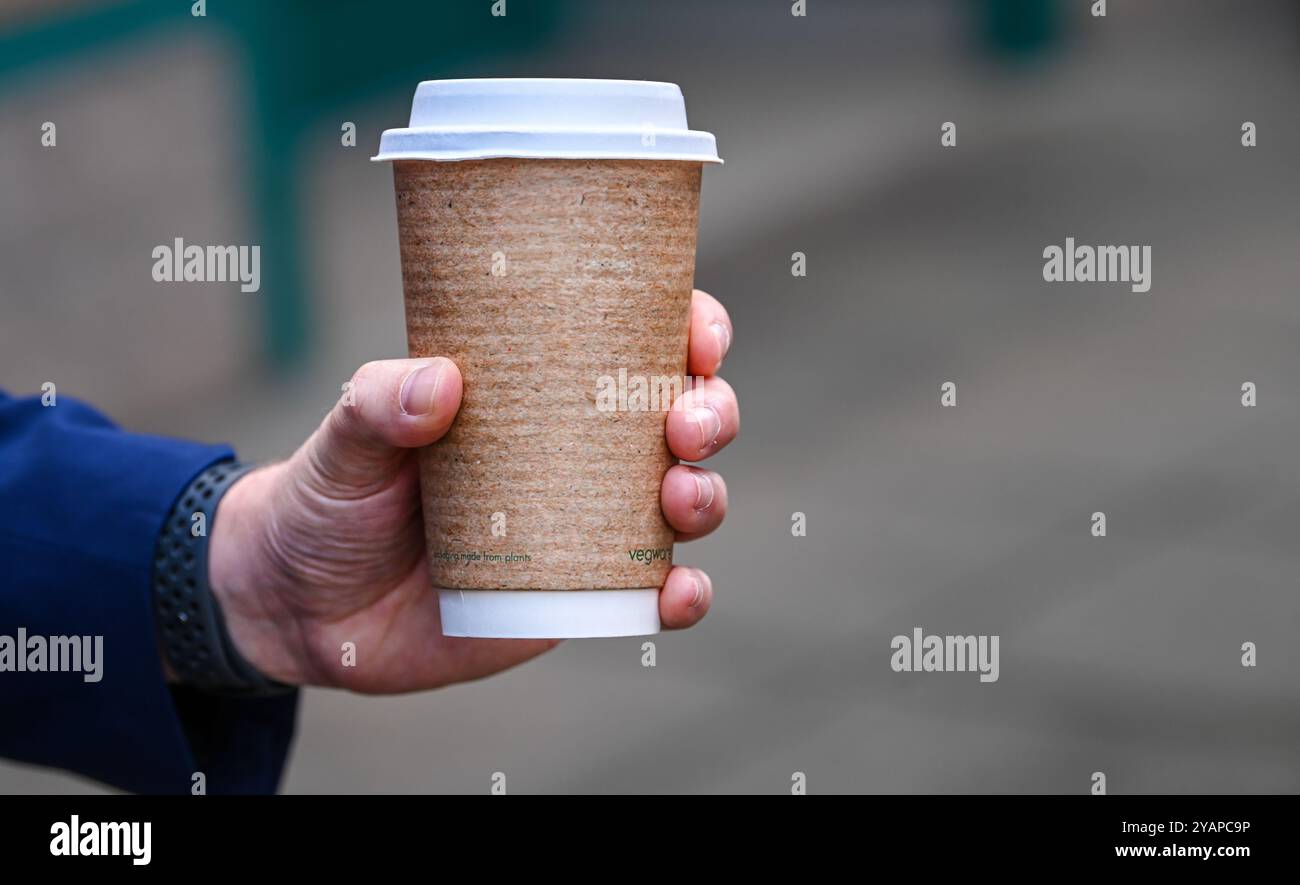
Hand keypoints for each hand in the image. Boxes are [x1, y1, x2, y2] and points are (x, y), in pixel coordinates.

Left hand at [206, 290, 737, 692]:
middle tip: (682, 424)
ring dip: (706, 495)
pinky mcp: (580, 596)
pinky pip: (654, 597)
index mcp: (539, 388)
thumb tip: (439, 382)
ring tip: (677, 498)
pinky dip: (683, 595)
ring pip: (686, 499)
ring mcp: (588, 525)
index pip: (638, 339)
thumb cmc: (331, 499)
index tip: (699, 336)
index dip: (692, 328)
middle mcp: (580, 450)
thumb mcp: (344, 439)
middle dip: (712, 411)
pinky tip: (674, 592)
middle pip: (686, 415)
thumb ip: (377, 403)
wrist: (304, 608)